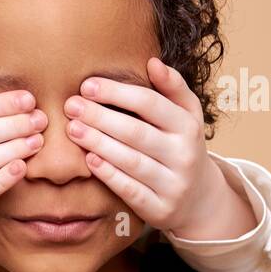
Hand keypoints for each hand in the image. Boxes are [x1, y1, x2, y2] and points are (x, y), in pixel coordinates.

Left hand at [61, 57, 256, 240]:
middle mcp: (184, 155)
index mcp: (189, 127)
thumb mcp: (187, 116)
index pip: (151, 104)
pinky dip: (109, 174)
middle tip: (71, 106)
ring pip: (132, 161)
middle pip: (137, 132)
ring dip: (99, 143)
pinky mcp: (160, 209)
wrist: (199, 199)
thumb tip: (153, 62)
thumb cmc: (182, 147)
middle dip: (101, 116)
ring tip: (73, 129)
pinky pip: (131, 190)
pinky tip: (89, 160)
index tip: (87, 85)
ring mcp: (173, 184)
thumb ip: (173, 88)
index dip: (118, 92)